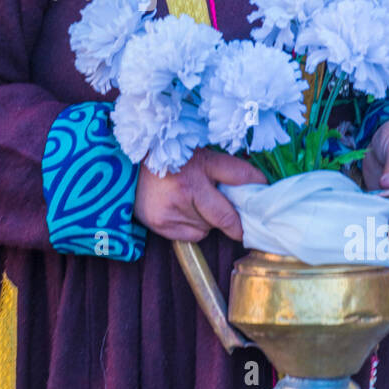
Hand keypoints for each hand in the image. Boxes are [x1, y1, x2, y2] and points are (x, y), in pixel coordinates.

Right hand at [134, 148, 266, 242]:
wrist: (123, 165)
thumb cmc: (167, 158)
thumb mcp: (196, 153)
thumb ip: (221, 169)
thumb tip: (253, 187)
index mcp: (200, 162)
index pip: (240, 175)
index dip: (257, 185)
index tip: (265, 193)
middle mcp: (188, 187)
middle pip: (227, 216)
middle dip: (236, 222)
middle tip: (239, 224)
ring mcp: (174, 208)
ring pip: (209, 228)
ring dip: (208, 221)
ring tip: (192, 204)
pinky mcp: (162, 223)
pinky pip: (193, 235)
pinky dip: (193, 228)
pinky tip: (180, 212)